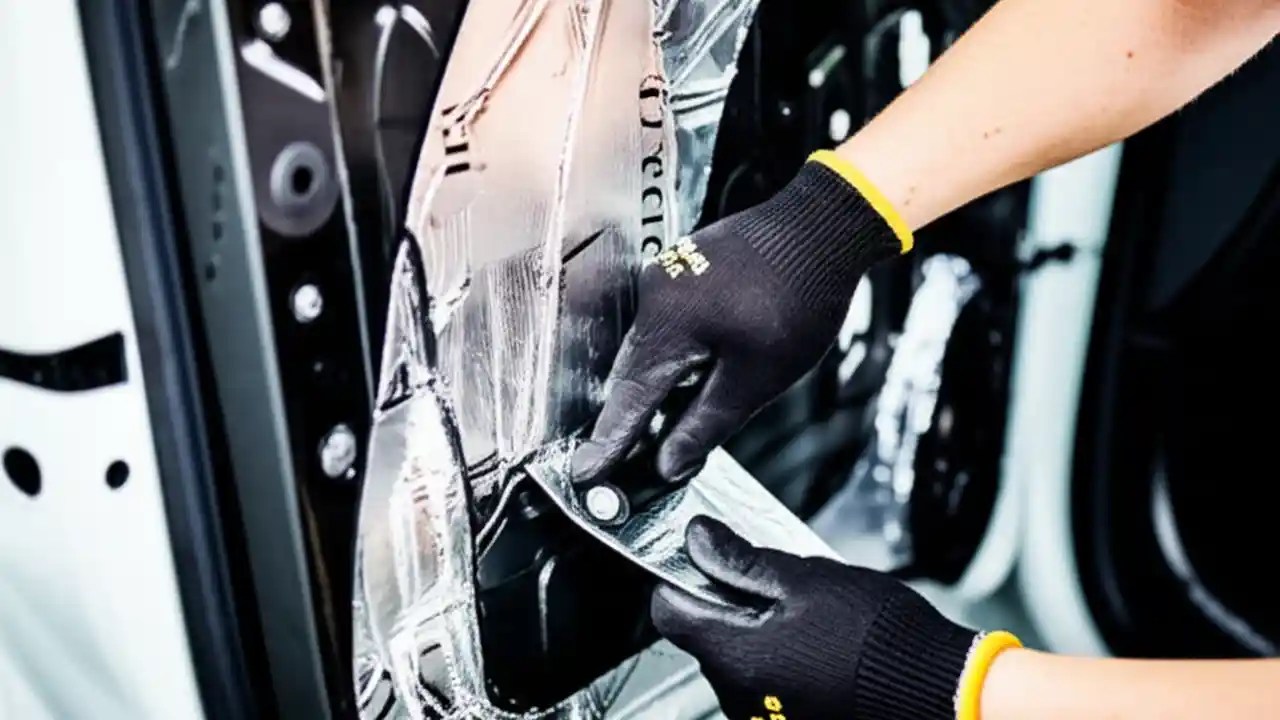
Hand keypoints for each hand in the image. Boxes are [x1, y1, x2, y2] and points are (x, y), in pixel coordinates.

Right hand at [573, 159, 903, 488]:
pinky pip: (664, 320)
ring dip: (650, 384)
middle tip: (612, 459)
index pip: (628, 399)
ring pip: (648, 346)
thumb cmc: (799, 297)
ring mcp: (668, 275)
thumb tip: (669, 464)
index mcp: (666, 327)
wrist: (824, 223)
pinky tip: (685, 371)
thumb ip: (706, 424)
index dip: (609, 441)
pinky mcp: (686, 265)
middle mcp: (655, 296)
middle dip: (624, 416)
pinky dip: (669, 353)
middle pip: (632, 372)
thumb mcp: (757, 378)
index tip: (585, 472)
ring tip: (649, 425)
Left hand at [651, 516, 977, 719]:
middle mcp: (737, 694)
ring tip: (808, 616)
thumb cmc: (876, 637)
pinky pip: (765, 683)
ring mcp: (761, 715)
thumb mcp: (805, 579)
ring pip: (737, 659)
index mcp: (735, 653)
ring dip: (759, 632)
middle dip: (730, 603)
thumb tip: (697, 539)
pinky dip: (780, 661)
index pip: (668, 610)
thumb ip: (742, 560)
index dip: (683, 576)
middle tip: (777, 582)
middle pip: (706, 634)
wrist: (934, 689)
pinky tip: (818, 646)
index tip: (709, 558)